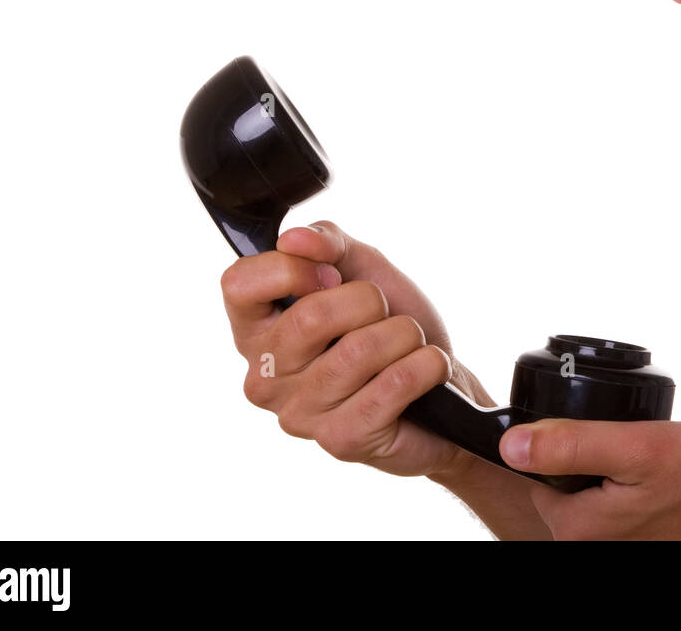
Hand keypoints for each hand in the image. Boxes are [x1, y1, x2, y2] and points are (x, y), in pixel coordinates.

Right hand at [219, 220, 492, 479]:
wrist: (441, 383)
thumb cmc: (389, 324)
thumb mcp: (360, 267)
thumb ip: (326, 242)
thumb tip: (293, 239)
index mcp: (257, 331)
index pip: (238, 284)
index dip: (292, 268)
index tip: (331, 275)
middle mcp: (264, 377)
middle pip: (310, 317)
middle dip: (368, 301)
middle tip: (384, 313)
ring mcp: (299, 415)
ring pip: (359, 350)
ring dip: (404, 334)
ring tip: (408, 343)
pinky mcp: (342, 440)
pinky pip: (392, 384)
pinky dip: (425, 365)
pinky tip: (426, 369)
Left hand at [497, 420, 680, 539]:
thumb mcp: (639, 447)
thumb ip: (570, 444)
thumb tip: (511, 444)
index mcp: (579, 529)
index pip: (540, 472)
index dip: (572, 443)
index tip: (612, 439)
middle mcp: (591, 549)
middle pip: (567, 484)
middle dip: (599, 461)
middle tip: (645, 456)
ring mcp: (619, 549)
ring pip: (596, 496)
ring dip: (622, 478)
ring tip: (661, 474)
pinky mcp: (642, 545)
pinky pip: (623, 512)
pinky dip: (639, 495)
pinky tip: (668, 490)